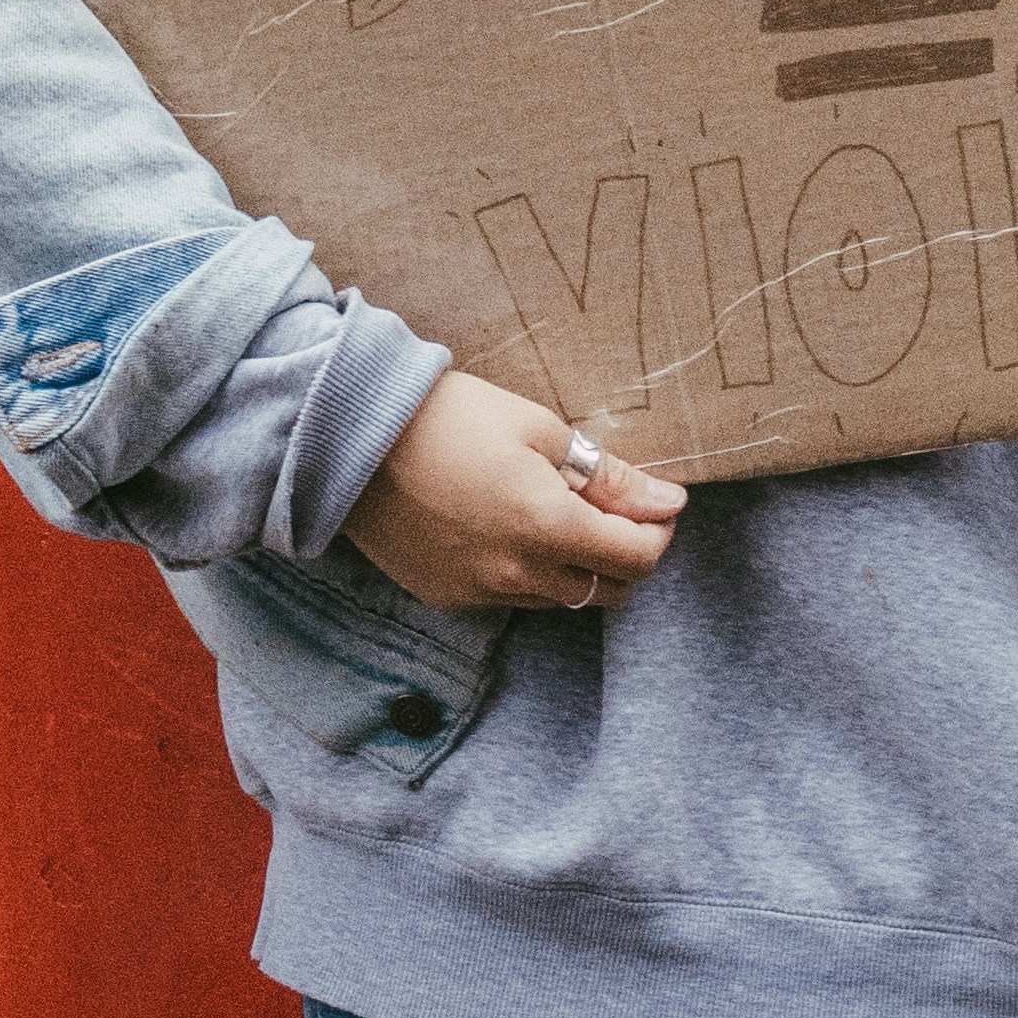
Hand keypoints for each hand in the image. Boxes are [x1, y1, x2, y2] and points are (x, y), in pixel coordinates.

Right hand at [345, 371, 686, 614]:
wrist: (348, 440)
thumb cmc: (449, 418)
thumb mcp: (539, 430)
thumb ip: (609, 477)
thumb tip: (668, 503)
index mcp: (549, 528)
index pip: (638, 558)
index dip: (657, 532)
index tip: (653, 503)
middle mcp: (518, 574)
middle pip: (608, 592)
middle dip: (625, 556)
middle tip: (611, 511)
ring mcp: (479, 592)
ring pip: (559, 599)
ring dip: (576, 567)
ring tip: (554, 513)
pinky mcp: (445, 596)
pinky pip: (508, 597)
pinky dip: (526, 573)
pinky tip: (503, 528)